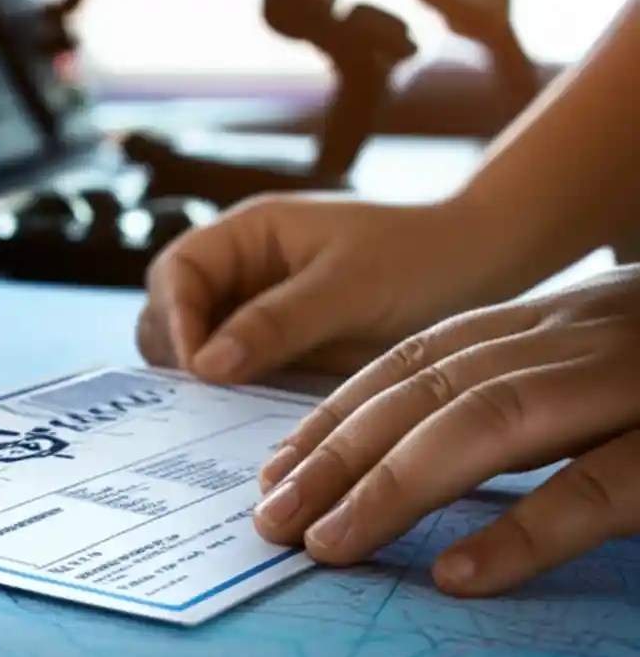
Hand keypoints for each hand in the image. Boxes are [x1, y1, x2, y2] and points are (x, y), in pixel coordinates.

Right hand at [137, 195, 532, 383]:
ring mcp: (259, 312)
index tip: (197, 367)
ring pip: (198, 351)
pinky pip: (240, 377)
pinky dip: (235, 400)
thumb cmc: (421, 258)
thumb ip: (274, 323)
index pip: (177, 271)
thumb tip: (202, 365)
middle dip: (179, 353)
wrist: (485, 268)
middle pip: (171, 313)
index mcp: (249, 234)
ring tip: (224, 417)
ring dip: (203, 382)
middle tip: (205, 400)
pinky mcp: (282, 350)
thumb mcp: (347, 288)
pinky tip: (251, 423)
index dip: (176, 317)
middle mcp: (242, 271)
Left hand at [254, 265, 639, 596]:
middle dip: (339, 455)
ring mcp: (625, 381)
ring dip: (393, 487)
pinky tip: (455, 573)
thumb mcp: (593, 366)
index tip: (276, 468)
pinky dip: (518, 533)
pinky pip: (595, 488)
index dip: (339, 413)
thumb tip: (417, 450)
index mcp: (548, 321)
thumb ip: (517, 394)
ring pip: (488, 424)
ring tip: (326, 544)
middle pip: (432, 391)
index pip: (418, 360)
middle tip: (273, 517)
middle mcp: (575, 336)